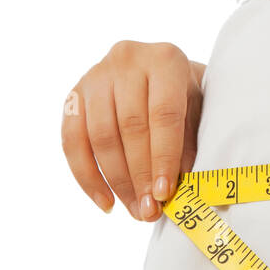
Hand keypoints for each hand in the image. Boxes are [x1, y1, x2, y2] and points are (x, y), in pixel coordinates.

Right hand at [61, 40, 203, 220]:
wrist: (157, 72)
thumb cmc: (183, 97)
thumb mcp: (197, 113)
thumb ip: (188, 147)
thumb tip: (176, 193)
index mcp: (166, 59)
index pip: (163, 114)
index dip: (164, 157)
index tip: (164, 193)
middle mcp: (127, 60)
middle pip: (130, 127)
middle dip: (140, 175)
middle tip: (149, 210)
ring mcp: (96, 75)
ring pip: (100, 136)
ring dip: (117, 181)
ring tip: (134, 210)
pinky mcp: (74, 96)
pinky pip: (72, 142)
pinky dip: (87, 177)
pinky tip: (106, 202)